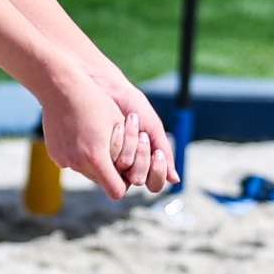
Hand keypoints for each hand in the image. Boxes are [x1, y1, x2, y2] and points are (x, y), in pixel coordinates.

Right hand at [39, 75, 128, 199]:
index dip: (123, 183)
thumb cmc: (96, 102)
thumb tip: (134, 175)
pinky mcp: (54, 155)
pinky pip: (72, 162)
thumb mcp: (120, 126)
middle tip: (110, 147)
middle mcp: (78, 163)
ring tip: (93, 135)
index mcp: (96, 158)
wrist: (61, 87)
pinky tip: (78, 132)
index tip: (126, 170)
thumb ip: (128, 153)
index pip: (116, 191)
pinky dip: (77, 153)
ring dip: (93, 161)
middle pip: (100, 181)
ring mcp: (63, 160)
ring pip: (86, 171)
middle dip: (108, 169)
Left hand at [100, 76, 177, 191]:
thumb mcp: (153, 130)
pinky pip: (108, 165)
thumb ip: (164, 153)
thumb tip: (175, 179)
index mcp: (144, 162)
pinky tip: (119, 131)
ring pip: (123, 175)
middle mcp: (127, 166)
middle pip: (139, 180)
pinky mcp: (98, 156)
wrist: (112, 90)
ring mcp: (112, 162)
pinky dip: (118, 148)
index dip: (158, 171)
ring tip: (133, 131)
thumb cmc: (134, 108)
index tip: (158, 153)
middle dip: (143, 158)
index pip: (154, 183)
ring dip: (132, 152)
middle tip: (143, 137)